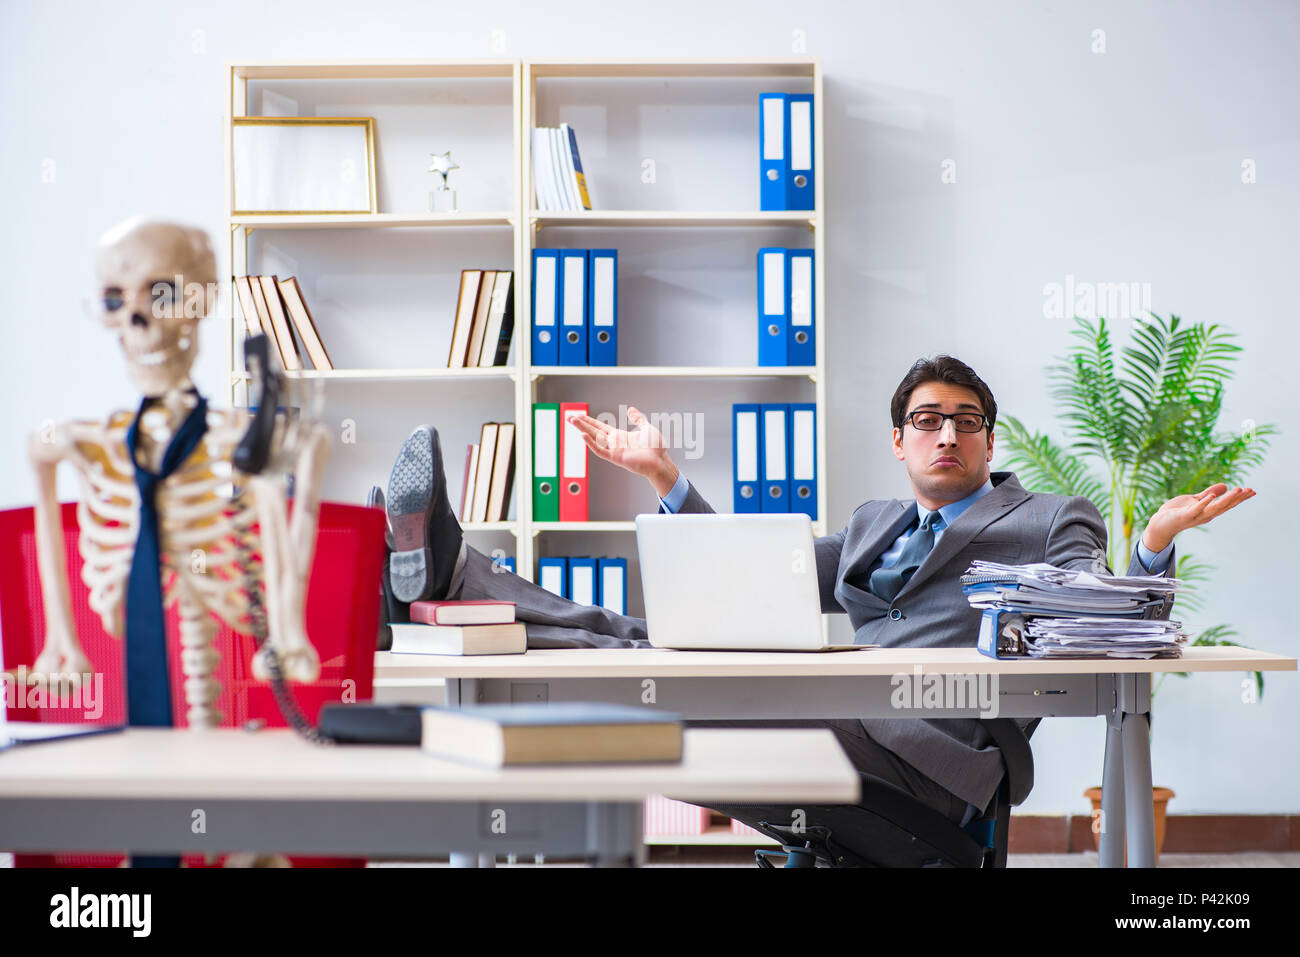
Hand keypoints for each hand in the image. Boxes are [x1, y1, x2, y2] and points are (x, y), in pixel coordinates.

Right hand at [571, 407, 678, 495]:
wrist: (661, 461)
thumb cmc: (656, 448)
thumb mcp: (646, 428)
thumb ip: (638, 419)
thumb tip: (630, 409)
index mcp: (620, 436)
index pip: (600, 427)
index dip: (590, 421)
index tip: (580, 415)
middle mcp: (615, 443)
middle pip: (593, 431)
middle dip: (582, 424)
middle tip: (569, 417)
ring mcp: (614, 450)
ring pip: (594, 439)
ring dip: (583, 430)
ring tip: (573, 422)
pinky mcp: (616, 458)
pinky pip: (600, 450)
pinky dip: (592, 443)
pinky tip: (584, 435)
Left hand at [1141, 483, 1255, 552]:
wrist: (1160, 523)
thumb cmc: (1177, 512)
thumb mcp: (1195, 500)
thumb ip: (1209, 494)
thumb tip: (1225, 486)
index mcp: (1209, 511)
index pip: (1228, 504)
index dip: (1240, 498)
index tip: (1252, 491)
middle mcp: (1205, 515)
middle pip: (1225, 506)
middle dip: (1238, 498)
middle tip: (1250, 490)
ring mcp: (1196, 516)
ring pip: (1214, 508)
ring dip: (1226, 499)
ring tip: (1237, 490)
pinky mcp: (1185, 515)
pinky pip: (1196, 509)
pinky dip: (1204, 503)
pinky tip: (1211, 495)